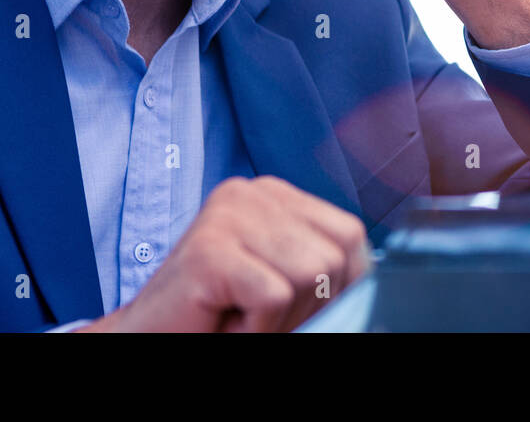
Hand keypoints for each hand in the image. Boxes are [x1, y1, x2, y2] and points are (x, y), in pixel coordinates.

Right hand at [76, 175, 369, 331]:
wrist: (148, 338)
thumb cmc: (220, 315)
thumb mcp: (284, 280)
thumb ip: (327, 265)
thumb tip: (381, 277)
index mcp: (275, 194)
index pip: (352, 236)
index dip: (338, 286)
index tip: (289, 303)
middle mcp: (251, 192)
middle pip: (336, 255)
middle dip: (310, 302)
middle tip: (258, 312)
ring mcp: (228, 215)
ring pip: (310, 275)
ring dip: (280, 317)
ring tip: (239, 314)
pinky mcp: (209, 248)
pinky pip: (273, 297)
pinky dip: (255, 327)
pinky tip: (224, 319)